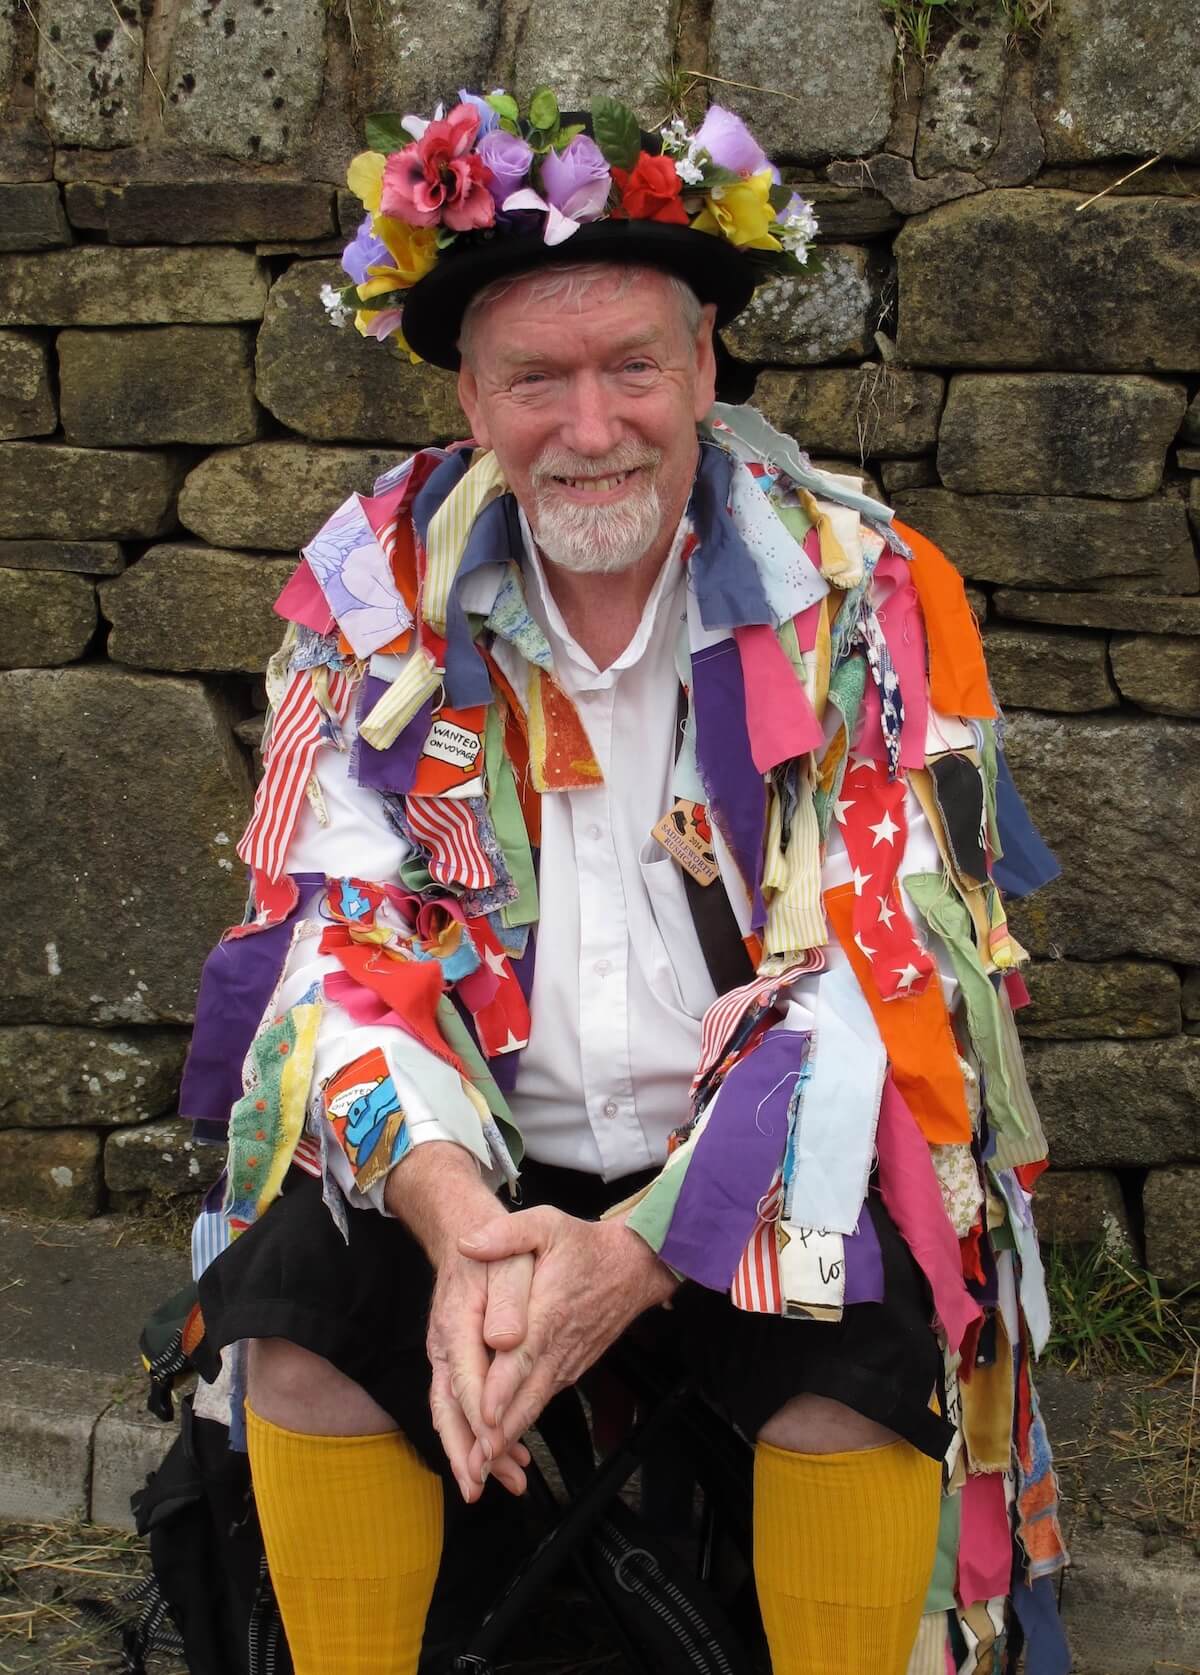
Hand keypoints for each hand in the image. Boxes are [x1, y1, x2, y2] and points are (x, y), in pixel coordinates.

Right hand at [384, 1141, 533, 1502]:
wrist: (465, 1231)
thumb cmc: (494, 1245)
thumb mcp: (513, 1254)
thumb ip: (509, 1298)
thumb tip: (506, 1339)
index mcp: (457, 1321)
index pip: (465, 1375)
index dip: (479, 1413)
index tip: (493, 1446)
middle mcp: (443, 1344)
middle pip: (447, 1407)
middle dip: (464, 1451)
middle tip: (479, 1488)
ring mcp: (446, 1355)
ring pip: (452, 1412)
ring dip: (471, 1451)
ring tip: (495, 1484)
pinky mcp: (455, 1360)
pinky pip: (460, 1405)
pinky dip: (477, 1434)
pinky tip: (502, 1456)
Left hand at [457, 1208, 677, 1467]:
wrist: (634, 1266)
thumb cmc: (586, 1246)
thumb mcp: (546, 1225)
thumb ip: (505, 1234)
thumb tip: (467, 1244)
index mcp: (548, 1314)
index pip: (520, 1358)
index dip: (502, 1389)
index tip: (484, 1417)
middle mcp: (557, 1347)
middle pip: (525, 1397)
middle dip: (499, 1433)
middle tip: (474, 1465)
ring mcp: (566, 1362)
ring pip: (534, 1405)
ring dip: (509, 1436)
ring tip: (483, 1465)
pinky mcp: (570, 1369)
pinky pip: (543, 1399)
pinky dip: (523, 1422)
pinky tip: (503, 1441)